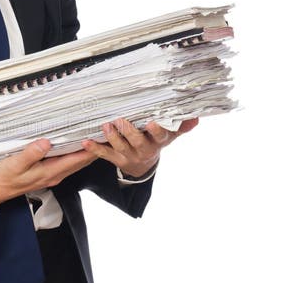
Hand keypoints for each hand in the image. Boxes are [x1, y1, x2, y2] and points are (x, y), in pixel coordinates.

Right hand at [0, 139, 96, 205]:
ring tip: (96, 139)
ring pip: (75, 163)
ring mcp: (52, 175)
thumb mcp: (15, 163)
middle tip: (104, 136)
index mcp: (50, 172)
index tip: (101, 138)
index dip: (90, 149)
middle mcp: (54, 175)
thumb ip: (31, 153)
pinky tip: (76, 147)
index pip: (76, 160)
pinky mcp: (47, 173)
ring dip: (87, 153)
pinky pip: (67, 163)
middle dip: (94, 150)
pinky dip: (76, 155)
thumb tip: (46, 143)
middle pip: (80, 162)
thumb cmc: (5, 177)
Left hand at [81, 117, 198, 178]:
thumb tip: (196, 117)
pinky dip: (94, 148)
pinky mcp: (116, 159)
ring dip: (111, 137)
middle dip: (128, 131)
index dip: (156, 131)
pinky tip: (86, 141)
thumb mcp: (170, 135)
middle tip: (120, 120)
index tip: (152, 122)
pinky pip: (104, 154)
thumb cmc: (156, 142)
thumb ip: (181, 126)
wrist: (144, 165)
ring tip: (105, 126)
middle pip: (137, 142)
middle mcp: (144, 150)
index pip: (160, 136)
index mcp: (158, 142)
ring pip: (119, 148)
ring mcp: (128, 155)